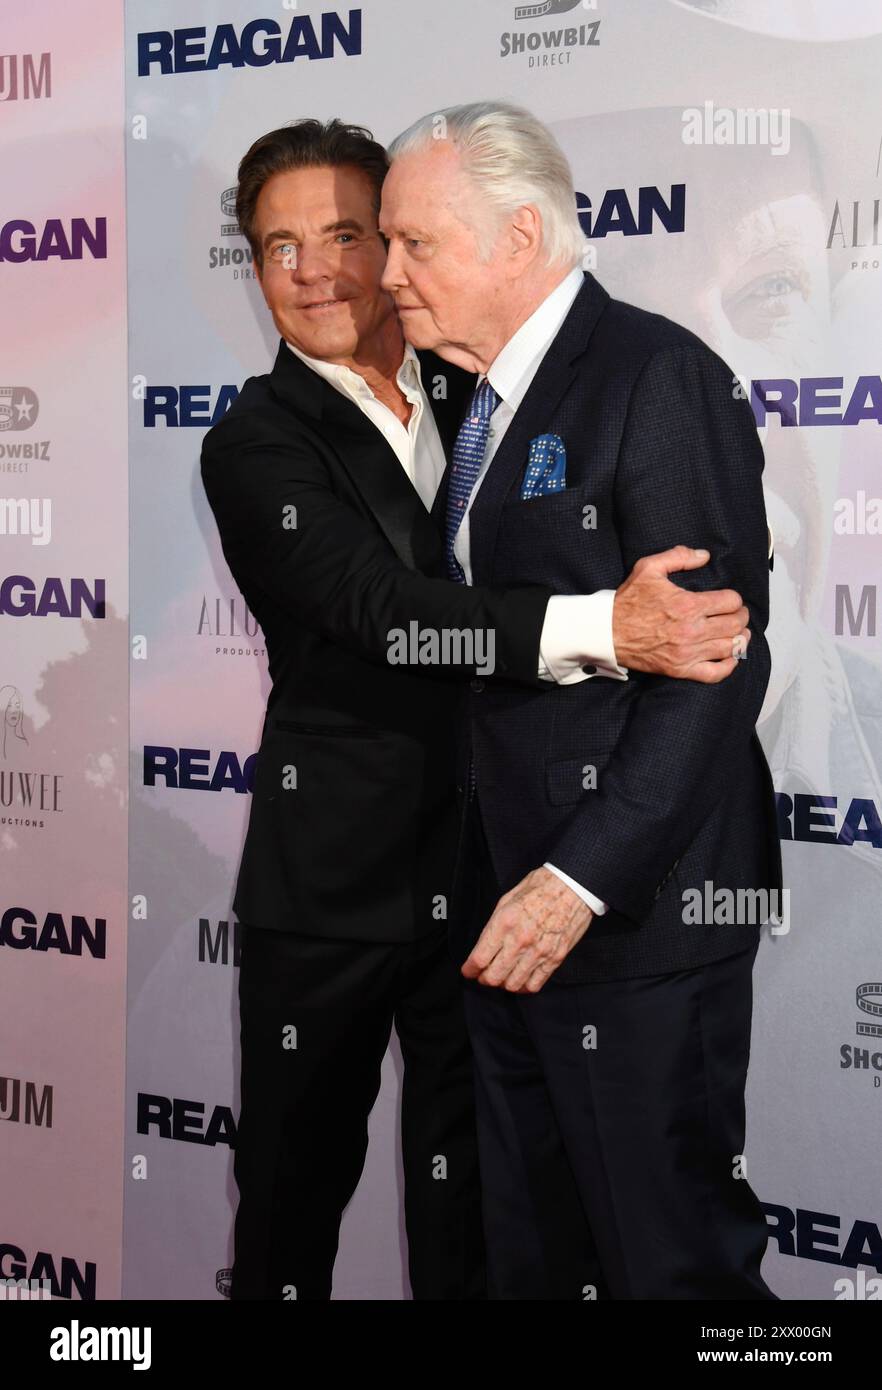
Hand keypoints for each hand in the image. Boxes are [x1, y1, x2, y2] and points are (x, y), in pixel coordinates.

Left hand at [461, 867, 592, 992]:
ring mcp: (539, 951)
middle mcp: (520, 940)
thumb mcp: (508, 898)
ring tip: (503, 976)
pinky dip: (524, 987)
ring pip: (513, 984)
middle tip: (483, 975)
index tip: (468, 971)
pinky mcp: (555, 958)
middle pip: (494, 976)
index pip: (480, 958)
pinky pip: (535, 984)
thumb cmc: (540, 887)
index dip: (470, 969)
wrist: (573, 885)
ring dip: (504, 983)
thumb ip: (495, 924)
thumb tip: (484, 945)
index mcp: (505, 922)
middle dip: (484, 979)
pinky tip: (521, 979)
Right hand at [613, 546, 749, 681]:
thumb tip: (704, 556)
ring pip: (730, 647)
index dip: (734, 598)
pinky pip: (715, 673)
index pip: (731, 602)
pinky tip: (730, 656)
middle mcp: (692, 631)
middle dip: (741, 617)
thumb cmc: (628, 601)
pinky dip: (729, 666)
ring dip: (739, 639)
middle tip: (738, 614)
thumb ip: (679, 556)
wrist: (607, 632)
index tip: (730, 599)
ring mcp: (687, 653)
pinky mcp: (681, 670)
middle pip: (735, 625)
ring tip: (739, 633)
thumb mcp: (649, 568)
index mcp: (688, 605)